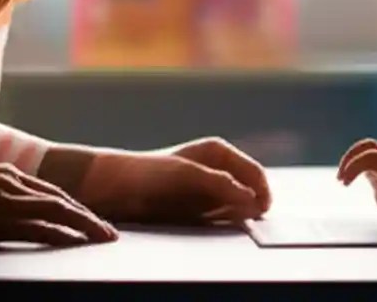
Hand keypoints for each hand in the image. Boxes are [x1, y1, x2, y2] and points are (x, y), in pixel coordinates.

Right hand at [0, 163, 117, 248]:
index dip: (75, 208)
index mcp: (2, 174)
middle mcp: (6, 178)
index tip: (95, 223)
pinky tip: (74, 241)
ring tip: (103, 238)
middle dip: (88, 216)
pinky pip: (35, 223)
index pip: (50, 192)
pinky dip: (59, 231)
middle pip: (59, 197)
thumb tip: (25, 226)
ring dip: (83, 223)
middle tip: (110, 234)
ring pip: (54, 207)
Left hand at [79, 137, 271, 224]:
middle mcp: (216, 168)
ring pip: (236, 205)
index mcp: (218, 151)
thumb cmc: (149, 173)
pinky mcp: (197, 207)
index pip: (254, 172)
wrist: (114, 187)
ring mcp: (207, 189)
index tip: (260, 212)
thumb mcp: (187, 174)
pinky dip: (222, 222)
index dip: (261, 192)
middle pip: (248, 190)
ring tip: (219, 220)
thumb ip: (220, 184)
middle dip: (250, 206)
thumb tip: (250, 199)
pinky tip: (211, 224)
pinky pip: (220, 217)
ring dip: (235, 215)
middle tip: (242, 221)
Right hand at [336, 138, 376, 211]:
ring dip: (355, 162)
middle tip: (340, 177)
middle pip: (367, 145)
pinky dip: (361, 166)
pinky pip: (373, 158)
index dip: (352, 167)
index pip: (368, 157)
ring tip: (346, 181)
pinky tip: (359, 181)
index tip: (345, 184)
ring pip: (369, 151)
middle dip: (349, 158)